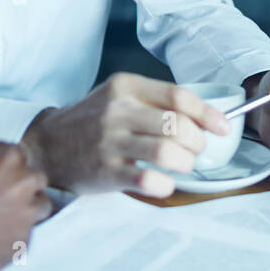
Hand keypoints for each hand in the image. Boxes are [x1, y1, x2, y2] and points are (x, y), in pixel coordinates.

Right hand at [0, 143, 50, 270]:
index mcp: (4, 157)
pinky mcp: (25, 242)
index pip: (14, 152)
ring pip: (41, 204)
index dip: (0, 164)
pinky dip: (16, 234)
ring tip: (2, 217)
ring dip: (27, 208)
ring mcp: (27, 213)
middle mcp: (22, 181)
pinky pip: (28, 233)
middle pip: (34, 177)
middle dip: (20, 184)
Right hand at [19, 72, 230, 197]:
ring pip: (167, 151)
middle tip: (197, 150)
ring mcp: (110, 141)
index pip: (179, 96)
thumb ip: (153, 101)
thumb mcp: (117, 97)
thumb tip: (203, 116)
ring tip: (183, 165)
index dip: (208, 114)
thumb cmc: (91, 122)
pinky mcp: (105, 171)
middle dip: (198, 142)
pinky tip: (165, 182)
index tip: (223, 127)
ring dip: (185, 162)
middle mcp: (118, 110)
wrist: (46, 146)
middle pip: (177, 125)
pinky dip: (166, 184)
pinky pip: (148, 179)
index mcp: (126, 86)